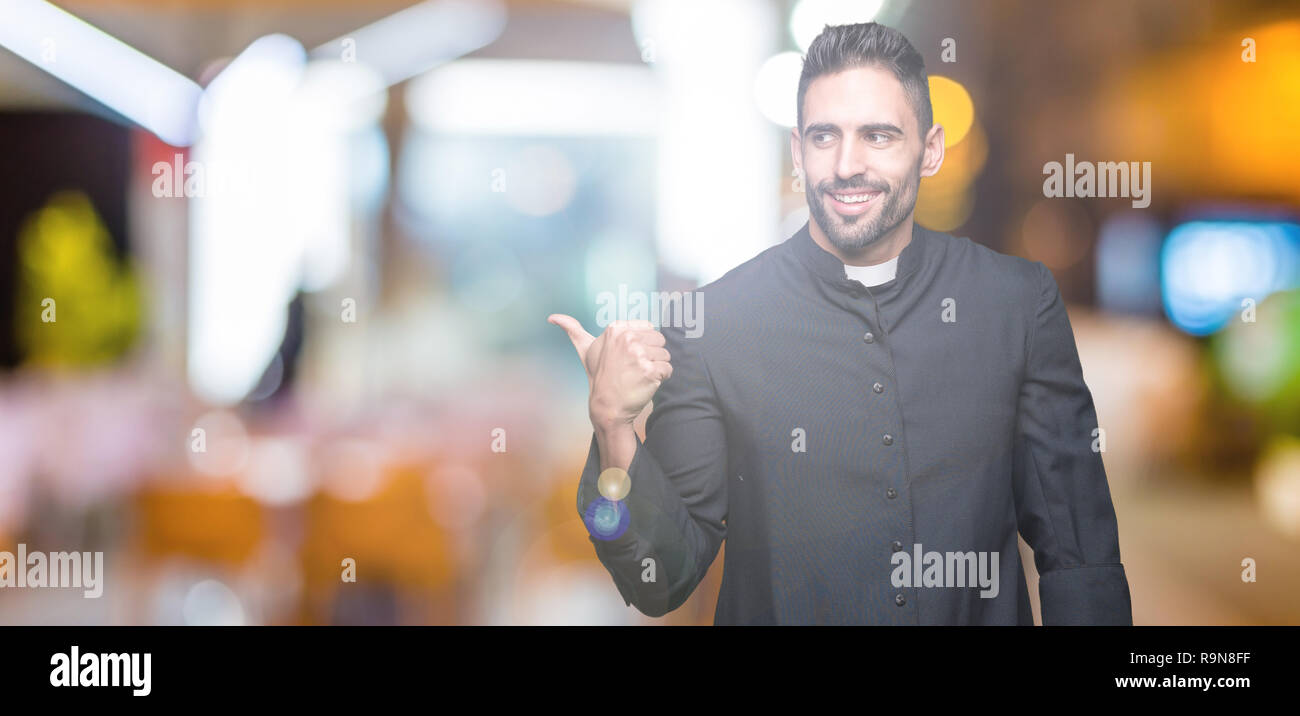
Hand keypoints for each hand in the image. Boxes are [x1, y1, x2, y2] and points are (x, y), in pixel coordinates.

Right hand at [548, 315, 671, 428]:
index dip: (642, 344)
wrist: (606, 406)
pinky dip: (662, 378)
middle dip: (651, 355)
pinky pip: (668, 369)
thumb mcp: (585, 349)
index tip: (627, 358)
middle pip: (659, 340)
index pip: (648, 328)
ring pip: (665, 354)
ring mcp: (638, 354)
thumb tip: (552, 317)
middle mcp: (627, 338)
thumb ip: (572, 329)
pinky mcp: (649, 370)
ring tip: (639, 376)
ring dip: (657, 367)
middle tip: (634, 369)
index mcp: (615, 329)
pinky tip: (645, 383)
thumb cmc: (599, 376)